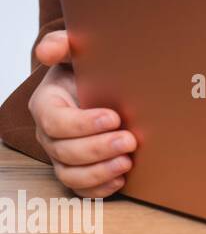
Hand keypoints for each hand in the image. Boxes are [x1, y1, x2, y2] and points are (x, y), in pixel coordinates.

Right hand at [27, 30, 136, 196]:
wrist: (103, 85)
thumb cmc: (90, 68)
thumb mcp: (78, 51)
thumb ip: (64, 44)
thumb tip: (48, 50)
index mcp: (48, 105)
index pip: (55, 122)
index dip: (82, 124)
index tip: (114, 117)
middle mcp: (50, 134)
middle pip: (65, 151)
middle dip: (98, 148)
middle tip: (130, 140)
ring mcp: (63, 154)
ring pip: (71, 174)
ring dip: (100, 171)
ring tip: (127, 161)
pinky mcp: (78, 169)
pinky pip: (81, 189)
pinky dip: (99, 188)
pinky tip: (121, 179)